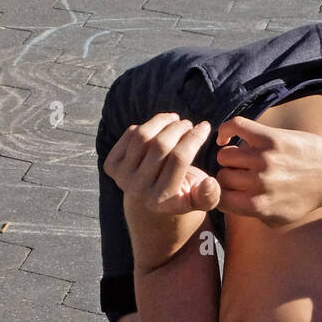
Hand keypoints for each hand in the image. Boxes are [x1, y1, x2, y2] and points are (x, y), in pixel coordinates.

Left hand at [103, 114, 220, 215]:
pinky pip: (130, 134)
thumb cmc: (184, 194)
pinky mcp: (111, 166)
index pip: (179, 159)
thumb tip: (211, 182)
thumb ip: (209, 195)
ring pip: (143, 136)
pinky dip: (148, 126)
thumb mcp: (200, 200)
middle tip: (189, 123)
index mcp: (160, 201)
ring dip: (162, 121)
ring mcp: (121, 178)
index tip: (205, 126)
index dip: (194, 138)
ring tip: (176, 120)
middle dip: (178, 128)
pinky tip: (160, 127)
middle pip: (160, 145)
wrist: (153, 200)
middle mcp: (137, 191)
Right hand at [215, 115, 321, 226]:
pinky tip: (227, 138)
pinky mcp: (271, 138)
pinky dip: (226, 131)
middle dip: (229, 176)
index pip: (220, 199)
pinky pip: (235, 127)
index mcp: (259, 206)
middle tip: (242, 174)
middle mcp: (260, 183)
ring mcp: (265, 159)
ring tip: (243, 159)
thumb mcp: (279, 218)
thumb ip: (252, 214)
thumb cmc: (306, 197)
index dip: (223, 194)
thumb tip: (227, 202)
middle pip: (222, 176)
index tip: (230, 190)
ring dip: (231, 157)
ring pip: (225, 155)